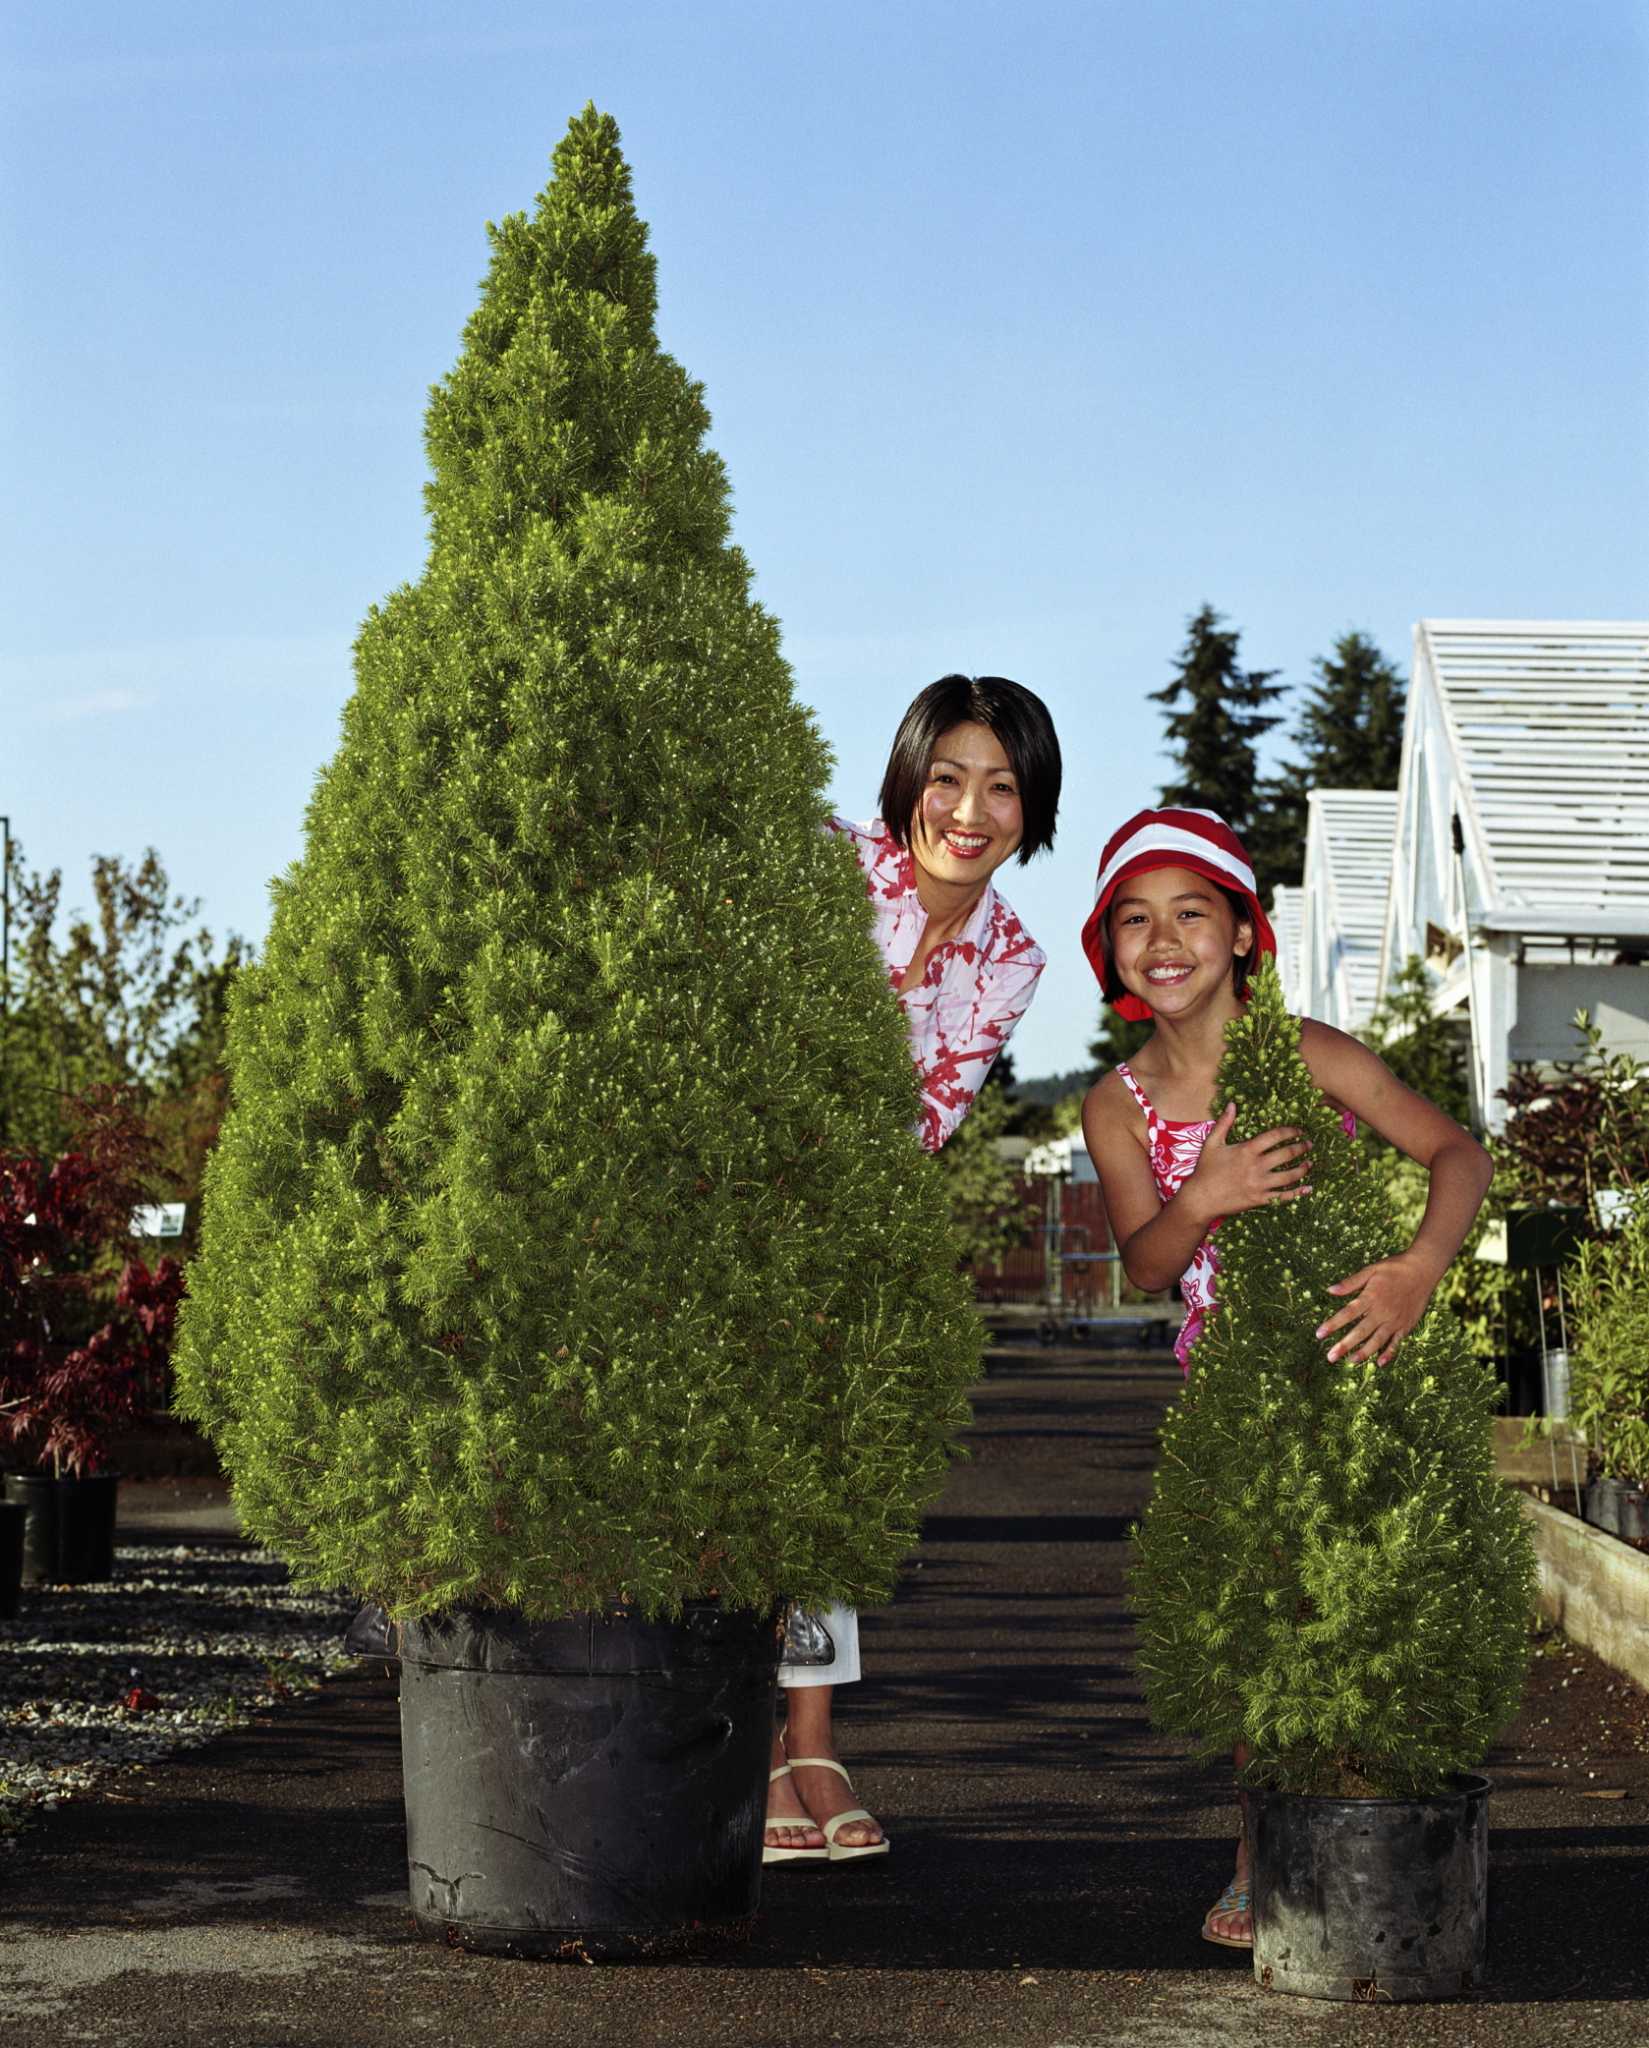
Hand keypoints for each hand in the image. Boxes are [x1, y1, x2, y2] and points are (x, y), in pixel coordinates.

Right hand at [1184, 1103, 1311, 1221]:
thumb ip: (1224, 1123)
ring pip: (1290, 1176)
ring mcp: (1260, 1184)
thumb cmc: (1205, 1170)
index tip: (1298, 1130)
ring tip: (1309, 1164)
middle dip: (1301, 1147)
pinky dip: (1297, 1193)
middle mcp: (1257, 1166)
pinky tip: (1307, 1188)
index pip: (1276, 1136)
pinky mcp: (1260, 1199)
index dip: (1290, 1131)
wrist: (1201, 1198)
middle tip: (1309, 1144)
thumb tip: (1232, 1104)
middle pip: (1287, 1154)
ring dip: (1303, 1169)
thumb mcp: (1212, 1143)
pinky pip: (1283, 1196)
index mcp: (1247, 1150)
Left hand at [1317, 1252, 1435, 1364]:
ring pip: (1377, 1341)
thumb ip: (1351, 1282)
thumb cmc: (1395, 1268)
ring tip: (1350, 1362)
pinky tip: (1380, 1363)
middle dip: (1344, 1345)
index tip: (1319, 1334)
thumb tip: (1330, 1290)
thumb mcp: (1371, 1270)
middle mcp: (1382, 1312)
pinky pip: (1396, 1342)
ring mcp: (1395, 1320)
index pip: (1347, 1313)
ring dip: (1364, 1353)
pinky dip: (1389, 1353)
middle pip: (1360, 1331)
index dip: (1332, 1324)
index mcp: (1371, 1297)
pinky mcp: (1406, 1325)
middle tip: (1330, 1357)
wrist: (1423, 1270)